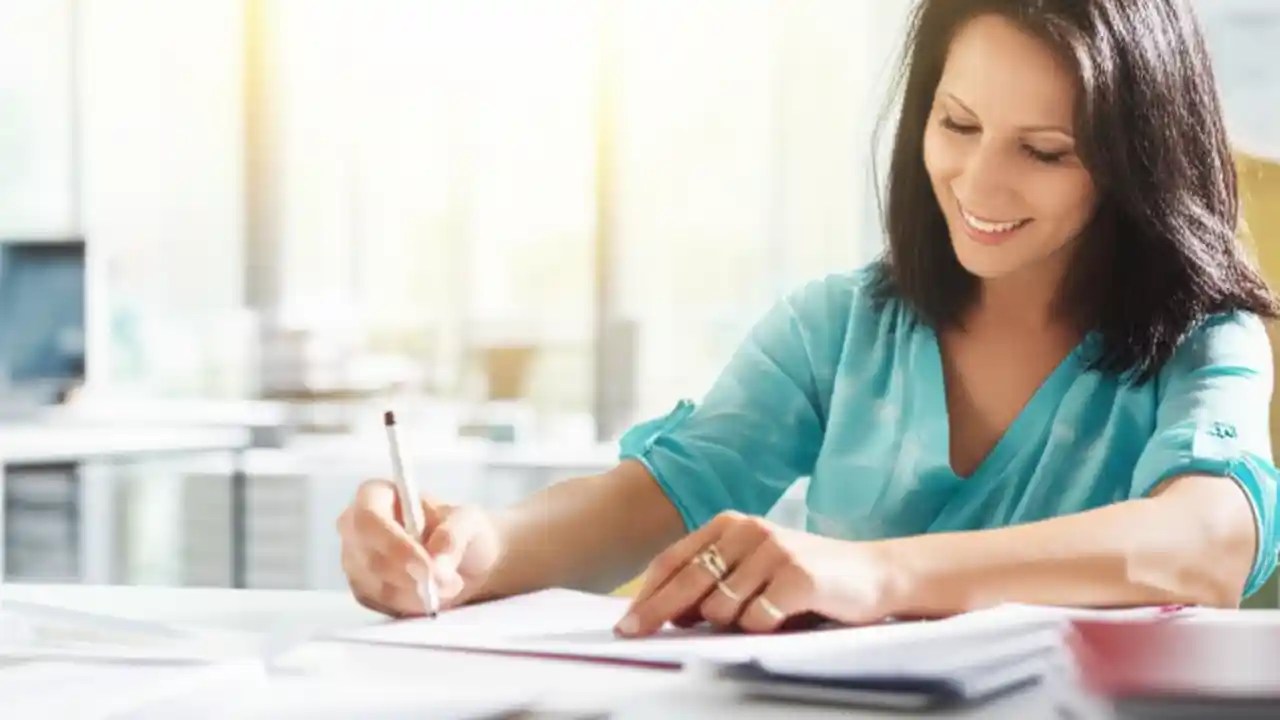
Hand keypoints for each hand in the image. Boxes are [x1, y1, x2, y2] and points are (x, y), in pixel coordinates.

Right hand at [337, 479, 503, 616]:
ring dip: (418, 593)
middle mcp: (355, 528)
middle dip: (412, 577)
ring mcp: (355, 561)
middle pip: (368, 559)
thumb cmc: (462, 530)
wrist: (467, 560)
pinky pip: (382, 605)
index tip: (426, 567)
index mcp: (375, 495)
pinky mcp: (364, 591)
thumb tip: (435, 561)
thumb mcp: (469, 521)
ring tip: (451, 584)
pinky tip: (434, 594)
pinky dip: (412, 605)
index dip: (393, 545)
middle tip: (451, 582)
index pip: (367, 519)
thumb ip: (454, 534)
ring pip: (377, 587)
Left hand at [615, 511, 896, 636]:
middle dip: (657, 613)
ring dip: (732, 625)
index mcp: (731, 524)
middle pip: (688, 581)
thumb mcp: (753, 571)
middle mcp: (749, 529)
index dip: (647, 594)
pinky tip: (783, 620)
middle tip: (634, 636)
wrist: (873, 574)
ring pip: (721, 607)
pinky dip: (762, 629)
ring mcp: (774, 550)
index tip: (627, 624)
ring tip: (762, 618)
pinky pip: (757, 619)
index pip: (674, 560)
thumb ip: (714, 582)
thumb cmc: (804, 579)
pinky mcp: (798, 575)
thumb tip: (667, 612)